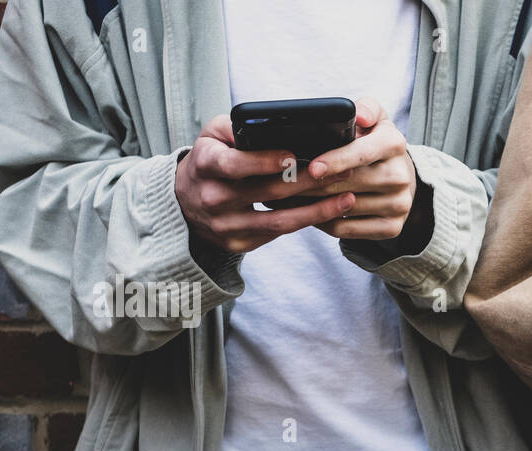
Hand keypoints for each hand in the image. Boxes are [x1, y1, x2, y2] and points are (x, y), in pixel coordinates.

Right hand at [175, 115, 355, 253]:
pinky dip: (305, 222)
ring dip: (317, 210)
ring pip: (278, 221)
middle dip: (306, 182)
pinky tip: (329, 212)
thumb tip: (272, 125)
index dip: (263, 162)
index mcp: (205, 166)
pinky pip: (278, 233)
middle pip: (266, 192)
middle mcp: (213, 198)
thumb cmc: (208, 162)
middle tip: (340, 170)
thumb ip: (237, 127)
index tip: (293, 156)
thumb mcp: (211, 137)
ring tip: (347, 199)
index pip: (234, 165)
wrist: (184, 204)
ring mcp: (226, 226)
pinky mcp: (239, 244)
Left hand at [294, 97, 426, 242]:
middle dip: (311, 184)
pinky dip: (322, 222)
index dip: (335, 161)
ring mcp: (398, 205)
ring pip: (343, 208)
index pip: (362, 153)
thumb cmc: (375, 146)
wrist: (403, 180)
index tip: (312, 168)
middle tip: (282, 182)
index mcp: (394, 144)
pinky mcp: (392, 228)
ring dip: (310, 204)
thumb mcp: (375, 120)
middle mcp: (400, 177)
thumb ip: (366, 108)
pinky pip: (346, 231)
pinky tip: (305, 213)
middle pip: (348, 184)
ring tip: (285, 197)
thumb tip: (359, 116)